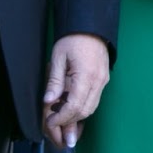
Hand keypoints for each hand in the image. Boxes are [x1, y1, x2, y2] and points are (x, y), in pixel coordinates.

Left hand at [43, 33, 109, 148]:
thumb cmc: (73, 39)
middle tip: (55, 125)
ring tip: (61, 119)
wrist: (91, 26)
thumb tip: (48, 101)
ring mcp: (103, 81)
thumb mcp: (58, 58)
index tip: (50, 122)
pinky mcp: (104, 79)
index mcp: (86, 75)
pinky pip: (94, 99)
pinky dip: (82, 107)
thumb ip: (54, 81)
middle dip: (69, 122)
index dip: (62, 117)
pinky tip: (71, 107)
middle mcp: (98, 81)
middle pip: (85, 110)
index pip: (75, 106)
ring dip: (76, 116)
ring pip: (91, 107)